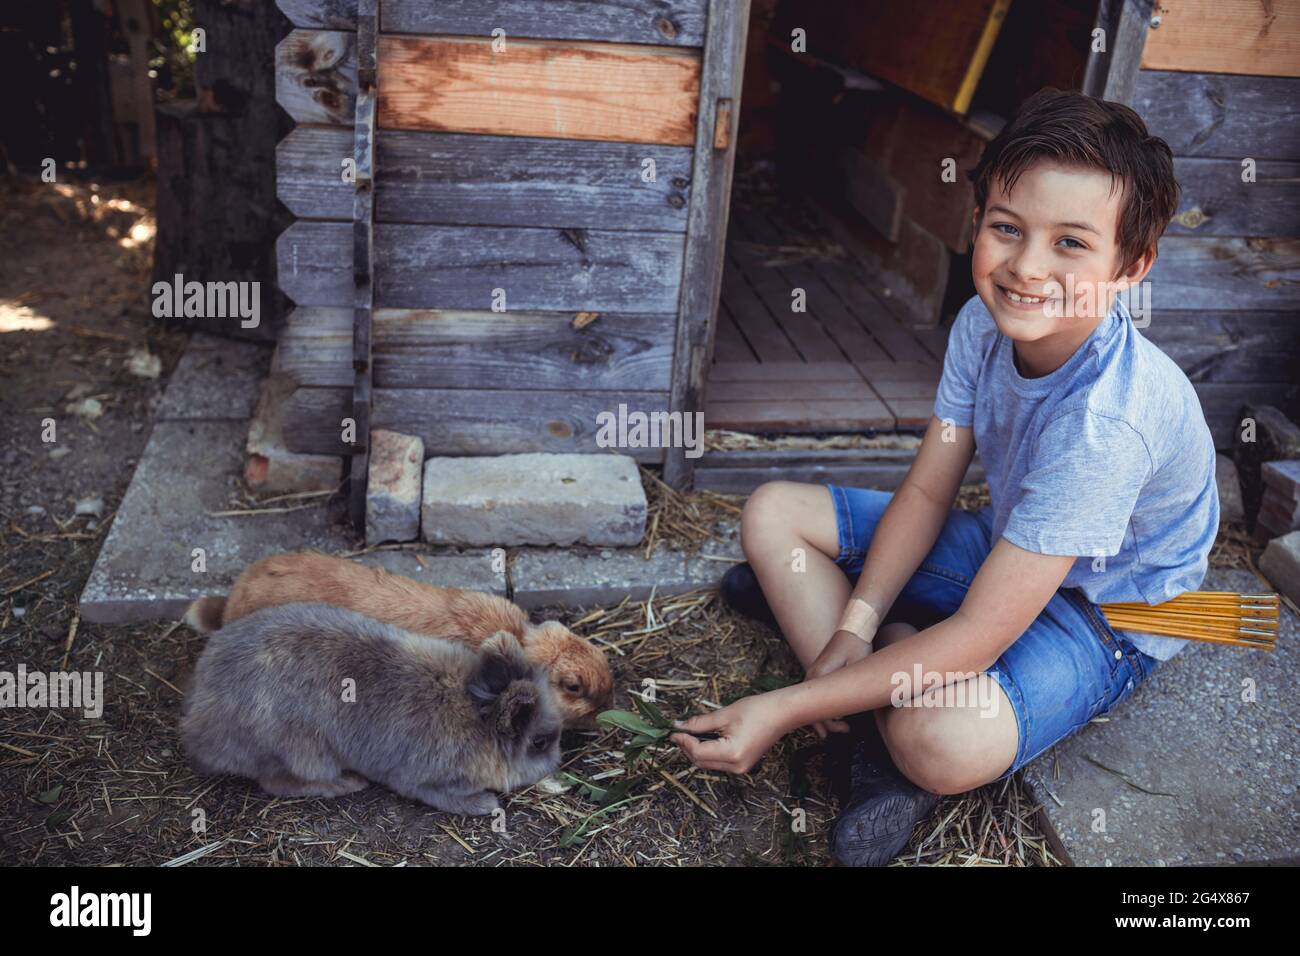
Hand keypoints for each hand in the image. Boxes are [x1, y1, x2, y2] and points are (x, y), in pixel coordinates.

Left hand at [669, 694, 786, 774]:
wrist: (782, 713)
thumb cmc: (758, 710)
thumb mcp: (724, 714)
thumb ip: (700, 723)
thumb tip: (680, 726)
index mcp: (732, 754)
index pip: (698, 752)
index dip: (683, 741)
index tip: (673, 731)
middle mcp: (736, 766)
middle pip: (701, 762)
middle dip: (687, 747)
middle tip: (678, 732)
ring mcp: (740, 768)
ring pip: (708, 764)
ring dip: (696, 750)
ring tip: (688, 734)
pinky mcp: (742, 764)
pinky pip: (718, 762)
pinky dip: (707, 752)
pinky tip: (703, 738)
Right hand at [804, 629, 873, 737]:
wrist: (854, 627)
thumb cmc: (857, 645)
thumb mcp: (857, 668)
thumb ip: (848, 690)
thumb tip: (841, 713)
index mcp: (819, 675)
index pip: (817, 708)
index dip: (828, 724)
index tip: (845, 729)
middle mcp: (812, 675)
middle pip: (810, 706)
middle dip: (824, 723)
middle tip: (843, 731)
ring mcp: (813, 672)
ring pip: (811, 700)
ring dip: (822, 714)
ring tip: (838, 727)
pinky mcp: (819, 671)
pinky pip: (814, 693)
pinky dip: (820, 705)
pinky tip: (831, 712)